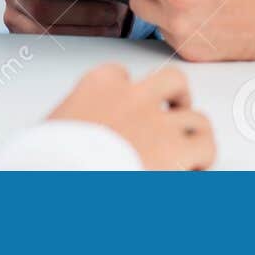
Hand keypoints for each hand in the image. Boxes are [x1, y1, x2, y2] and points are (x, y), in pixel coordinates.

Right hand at [0, 0, 129, 36]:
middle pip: (36, 6)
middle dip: (79, 10)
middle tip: (108, 9)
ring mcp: (16, 17)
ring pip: (48, 29)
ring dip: (87, 25)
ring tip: (112, 19)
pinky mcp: (29, 40)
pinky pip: (55, 45)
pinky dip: (85, 38)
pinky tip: (105, 31)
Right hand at [48, 63, 214, 169]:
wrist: (62, 179)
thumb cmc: (49, 162)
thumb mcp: (50, 134)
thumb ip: (71, 128)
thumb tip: (67, 145)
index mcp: (97, 86)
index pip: (120, 75)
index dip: (129, 93)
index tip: (130, 106)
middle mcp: (133, 96)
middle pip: (171, 81)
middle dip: (178, 96)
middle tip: (176, 111)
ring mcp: (158, 121)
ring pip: (195, 116)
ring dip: (195, 132)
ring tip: (194, 149)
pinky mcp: (175, 150)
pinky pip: (205, 147)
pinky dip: (203, 159)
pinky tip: (196, 171)